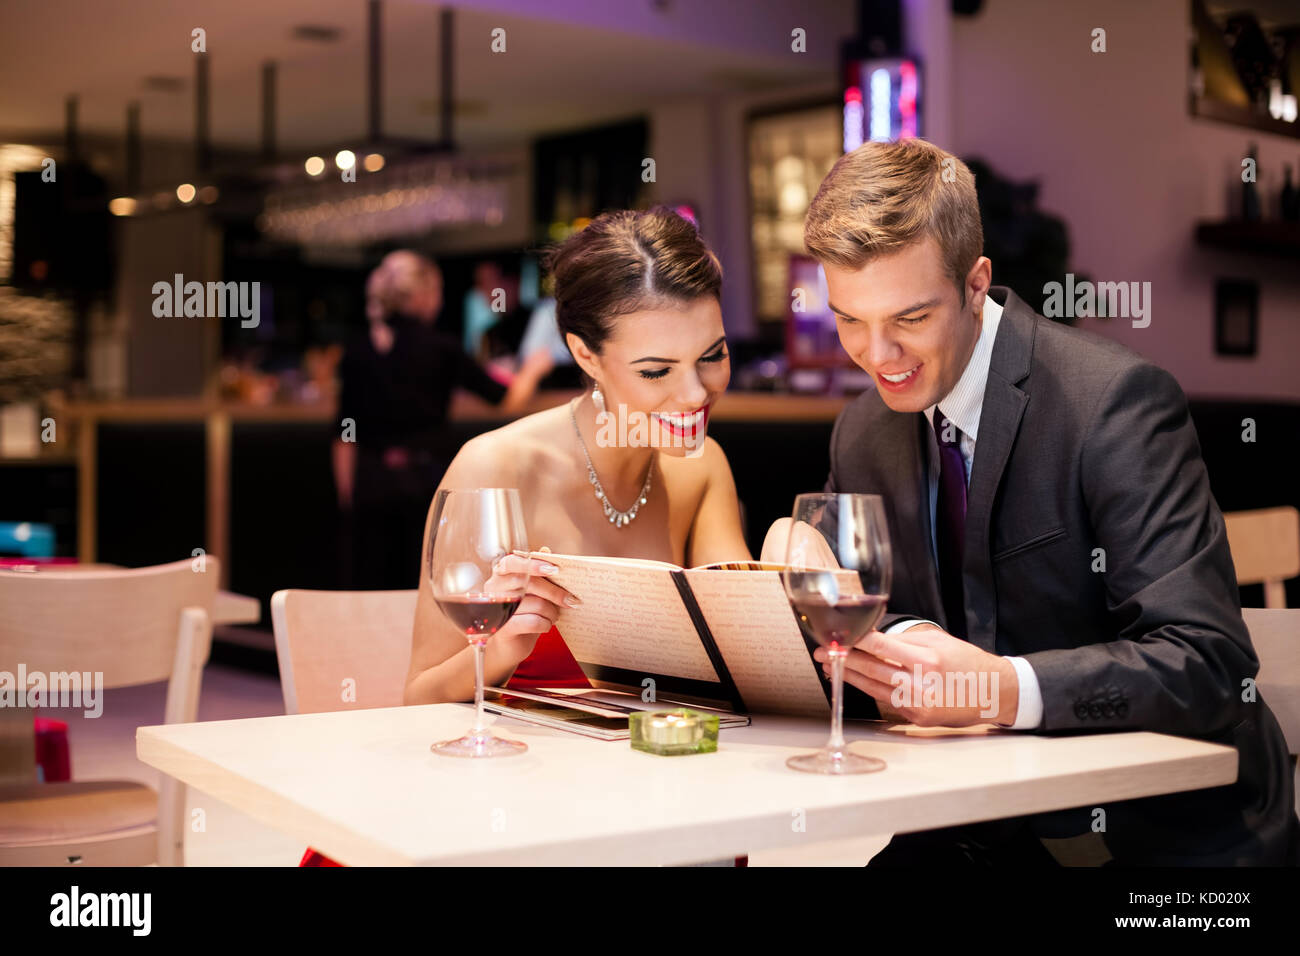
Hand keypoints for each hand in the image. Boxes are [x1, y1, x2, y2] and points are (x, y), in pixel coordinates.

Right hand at [484, 549, 579, 665]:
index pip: (513, 562)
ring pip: (535, 604)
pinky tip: (545, 625)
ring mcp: (497, 608)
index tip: (555, 569)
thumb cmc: (522, 613)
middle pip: (529, 583)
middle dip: (554, 592)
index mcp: (501, 574)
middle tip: (570, 600)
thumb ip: (537, 572)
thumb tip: (546, 551)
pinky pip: (532, 621)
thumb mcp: (531, 592)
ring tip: (555, 616)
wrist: (509, 645)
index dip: (533, 564)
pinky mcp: (503, 628)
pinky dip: (545, 624)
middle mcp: (494, 588)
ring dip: (552, 612)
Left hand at [813, 624, 1018, 727]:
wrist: (995, 693)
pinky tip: (855, 682)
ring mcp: (918, 704)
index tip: (838, 636)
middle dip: (843, 659)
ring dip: (849, 677)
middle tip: (823, 652)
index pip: (882, 647)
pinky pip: (887, 700)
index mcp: (926, 659)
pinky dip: (869, 689)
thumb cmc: (968, 663)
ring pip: (874, 687)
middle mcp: (920, 683)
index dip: (856, 641)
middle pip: (872, 669)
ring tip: (831, 667)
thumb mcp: (940, 642)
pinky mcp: (917, 718)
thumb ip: (907, 641)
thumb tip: (875, 640)